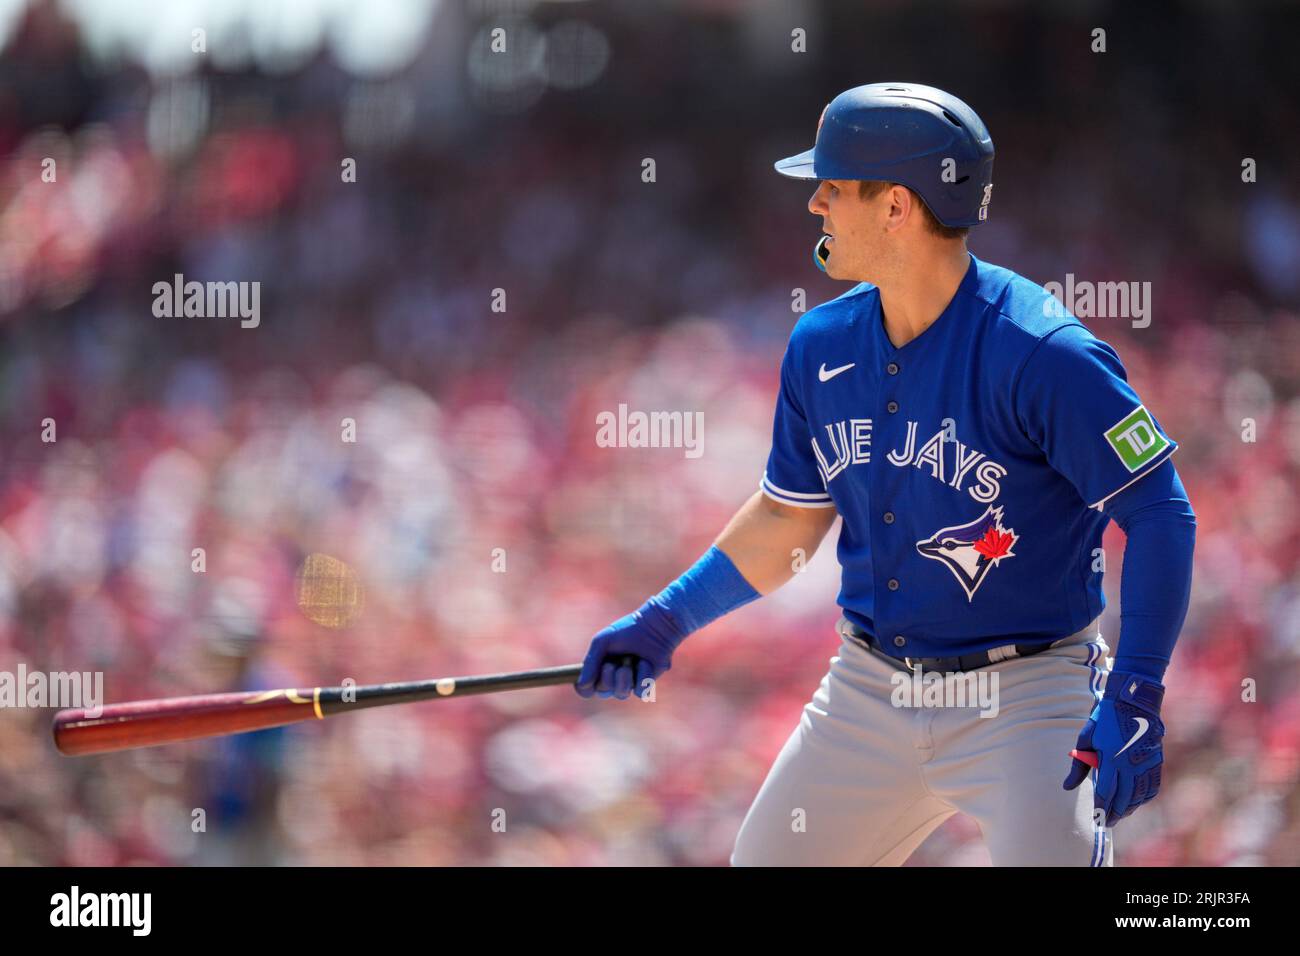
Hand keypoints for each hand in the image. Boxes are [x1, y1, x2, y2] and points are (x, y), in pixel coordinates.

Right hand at [575, 600, 685, 700]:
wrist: (654, 625)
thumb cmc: (626, 630)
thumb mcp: (602, 642)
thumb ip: (590, 662)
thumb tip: (582, 684)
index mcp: (600, 668)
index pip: (587, 688)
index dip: (584, 689)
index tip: (582, 684)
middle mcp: (614, 678)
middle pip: (603, 692)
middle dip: (606, 678)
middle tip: (611, 664)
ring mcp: (630, 682)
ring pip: (621, 695)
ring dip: (623, 677)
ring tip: (629, 660)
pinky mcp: (646, 683)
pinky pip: (640, 692)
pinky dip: (642, 675)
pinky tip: (645, 661)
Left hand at [1062, 671, 1165, 826]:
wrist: (1132, 702)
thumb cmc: (1104, 719)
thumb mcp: (1086, 739)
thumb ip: (1078, 766)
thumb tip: (1067, 787)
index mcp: (1111, 759)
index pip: (1106, 793)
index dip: (1102, 809)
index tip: (1097, 820)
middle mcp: (1131, 765)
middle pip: (1123, 799)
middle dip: (1114, 813)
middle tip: (1107, 822)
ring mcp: (1146, 763)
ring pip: (1139, 796)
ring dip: (1129, 808)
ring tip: (1119, 815)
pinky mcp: (1156, 761)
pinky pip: (1152, 787)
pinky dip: (1143, 798)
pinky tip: (1136, 803)